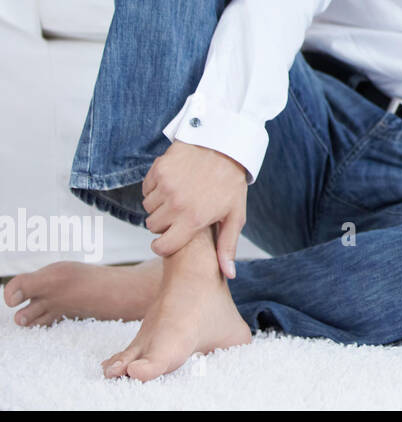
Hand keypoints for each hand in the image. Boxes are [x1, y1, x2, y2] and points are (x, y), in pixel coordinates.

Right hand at [141, 140, 247, 278]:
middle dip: (164, 222)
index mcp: (193, 220)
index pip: (161, 247)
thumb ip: (227, 247)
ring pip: (147, 208)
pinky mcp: (158, 170)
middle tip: (182, 211)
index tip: (173, 237)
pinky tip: (175, 181)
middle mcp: (176, 205)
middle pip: (152, 227)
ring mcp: (165, 186)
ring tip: (181, 194)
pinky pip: (146, 188)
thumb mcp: (235, 216)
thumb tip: (229, 275)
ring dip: (160, 204)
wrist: (225, 146)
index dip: (165, 244)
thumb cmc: (231, 184)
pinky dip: (155, 187)